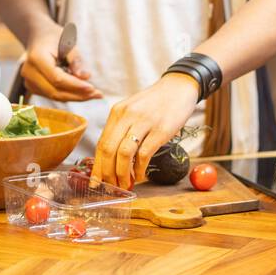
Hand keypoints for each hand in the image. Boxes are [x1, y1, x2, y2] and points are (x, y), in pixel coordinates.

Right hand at [19, 21, 100, 101]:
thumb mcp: (68, 41)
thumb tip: (85, 77)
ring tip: (94, 94)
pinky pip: (52, 94)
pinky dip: (68, 94)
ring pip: (54, 96)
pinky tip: (82, 91)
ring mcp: (29, 81)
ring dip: (75, 97)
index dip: (76, 86)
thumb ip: (76, 60)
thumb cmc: (54, 36)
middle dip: (78, 95)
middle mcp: (29, 72)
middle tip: (98, 94)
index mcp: (37, 59)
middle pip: (55, 91)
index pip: (58, 79)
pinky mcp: (33, 87)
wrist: (37, 35)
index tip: (93, 88)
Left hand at [93, 74, 199, 189]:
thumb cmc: (155, 103)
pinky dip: (140, 169)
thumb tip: (111, 159)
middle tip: (110, 186)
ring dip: (122, 174)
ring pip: (124, 153)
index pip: (101, 143)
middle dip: (107, 172)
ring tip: (125, 184)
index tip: (96, 181)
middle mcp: (127, 116)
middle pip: (108, 149)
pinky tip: (140, 175)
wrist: (179, 87)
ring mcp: (144, 122)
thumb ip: (122, 130)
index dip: (97, 165)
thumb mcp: (133, 111)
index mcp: (117, 112)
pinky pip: (144, 154)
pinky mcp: (161, 130)